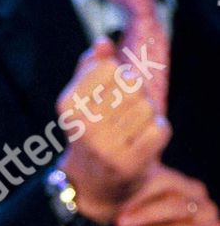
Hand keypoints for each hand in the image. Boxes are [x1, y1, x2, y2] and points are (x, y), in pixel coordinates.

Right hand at [57, 37, 170, 221]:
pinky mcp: (129, 164)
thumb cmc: (91, 130)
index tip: (107, 96)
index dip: (117, 77)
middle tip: (123, 115)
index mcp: (67, 105)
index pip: (110, 67)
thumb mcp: (81, 96)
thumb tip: (103, 43)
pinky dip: (157, 133)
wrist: (92, 182)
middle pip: (132, 85)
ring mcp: (105, 148)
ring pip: (148, 107)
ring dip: (146, 116)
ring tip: (131, 129)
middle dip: (134, 96)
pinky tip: (141, 142)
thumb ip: (90, 65)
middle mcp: (83, 127)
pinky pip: (160, 129)